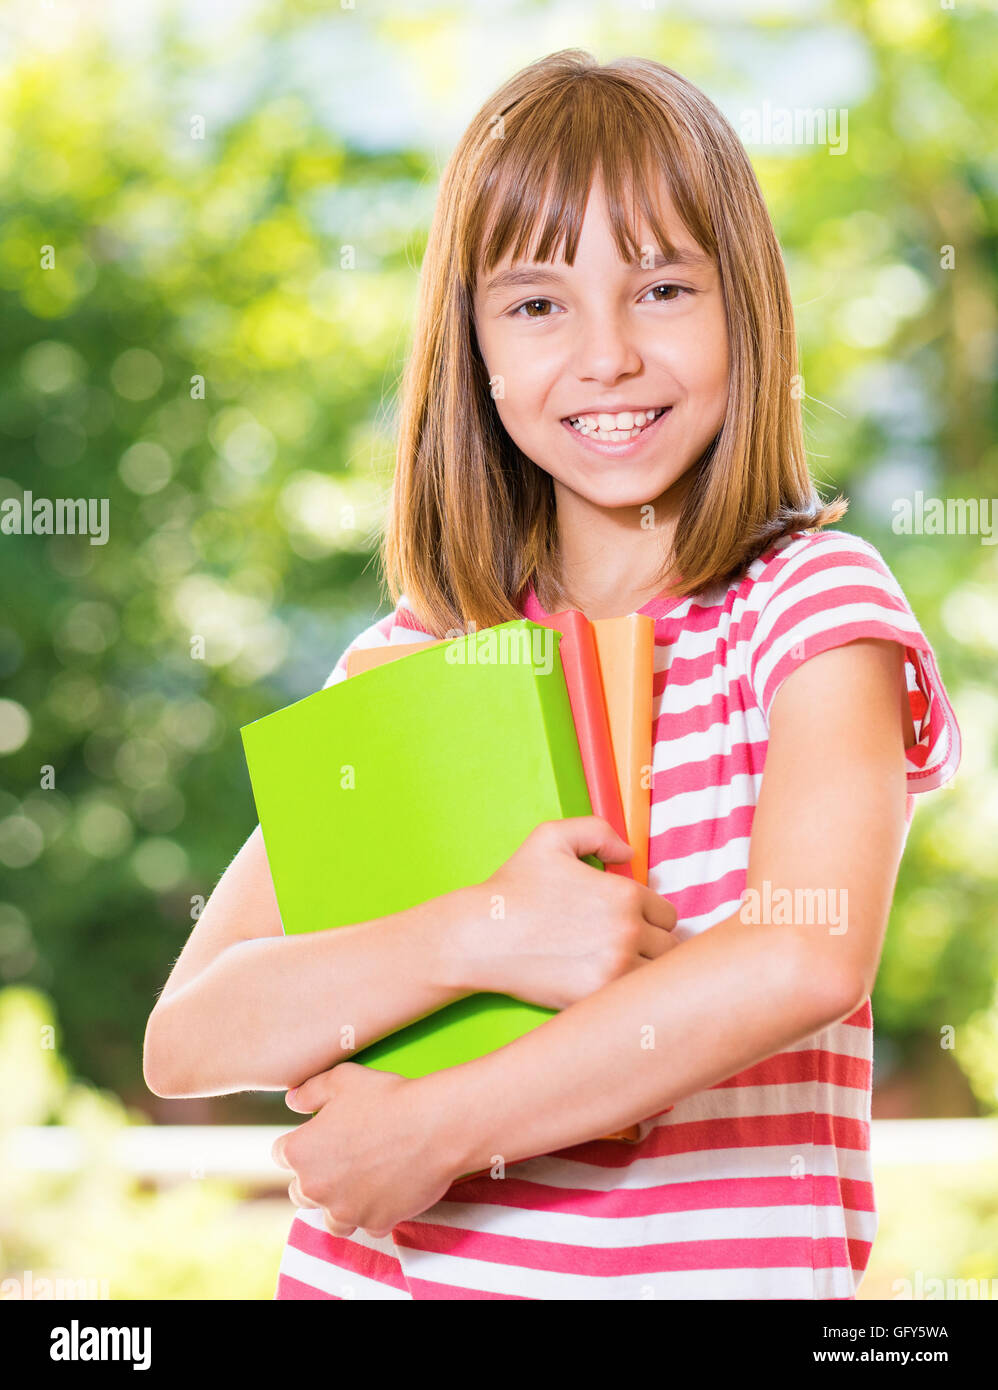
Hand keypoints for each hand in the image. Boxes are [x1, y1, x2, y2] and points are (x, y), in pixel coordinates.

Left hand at [271, 1063, 457, 1237]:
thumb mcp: (343, 1079)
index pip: (281, 1154)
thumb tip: (292, 1102)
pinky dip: (374, 1212)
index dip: (301, 1141)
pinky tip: (387, 1190)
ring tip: (361, 1182)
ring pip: (331, 1217)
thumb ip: (310, 1091)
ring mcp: (345, 1210)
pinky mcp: (376, 1223)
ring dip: (340, 1203)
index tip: (320, 1137)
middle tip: (342, 1159)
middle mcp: (315, 1187)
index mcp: (300, 1152)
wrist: (435, 1126)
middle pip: (300, 1192)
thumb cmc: (388, 1097)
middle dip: (316, 1177)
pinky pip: (368, 1224)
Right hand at [450, 816, 678, 1009]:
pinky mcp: (598, 998)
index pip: (668, 915)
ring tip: (615, 967)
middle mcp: (627, 932)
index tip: (627, 922)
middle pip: (670, 948)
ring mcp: (614, 969)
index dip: (649, 917)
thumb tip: (629, 854)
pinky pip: (633, 1000)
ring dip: (643, 972)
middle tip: (622, 947)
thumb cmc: (514, 887)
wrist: (480, 937)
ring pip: (657, 977)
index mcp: (623, 894)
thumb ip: (598, 831)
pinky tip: (603, 984)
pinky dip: (625, 995)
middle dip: (652, 946)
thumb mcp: (551, 837)